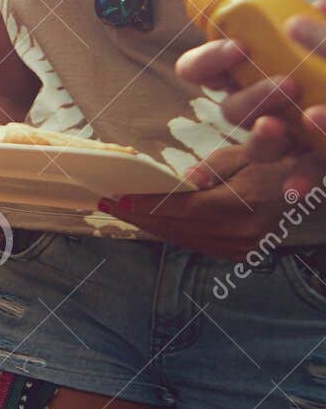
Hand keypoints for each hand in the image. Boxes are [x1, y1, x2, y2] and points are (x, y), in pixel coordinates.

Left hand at [103, 145, 302, 260]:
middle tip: (107, 205)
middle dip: (139, 216)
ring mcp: (241, 246)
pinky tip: (153, 224)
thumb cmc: (270, 163)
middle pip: (177, 227)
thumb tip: (181, 179)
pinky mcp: (241, 253)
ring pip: (184, 239)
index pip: (179, 208)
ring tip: (123, 214)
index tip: (116, 199)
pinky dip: (173, 234)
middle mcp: (239, 230)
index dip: (145, 205)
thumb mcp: (243, 154)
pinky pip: (198, 245)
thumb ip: (211, 168)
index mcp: (239, 202)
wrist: (302, 189)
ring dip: (151, 227)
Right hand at [176, 0, 325, 168]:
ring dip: (263, 139)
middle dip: (251, 98)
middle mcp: (265, 101)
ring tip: (282, 127)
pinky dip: (296, 180)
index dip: (209, 61)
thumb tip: (314, 9)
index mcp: (257, 67)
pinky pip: (301, 172)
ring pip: (257, 146)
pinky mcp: (315, 158)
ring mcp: (289, 133)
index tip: (239, 48)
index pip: (204, 68)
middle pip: (231, 110)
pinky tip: (295, 188)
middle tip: (288, 84)